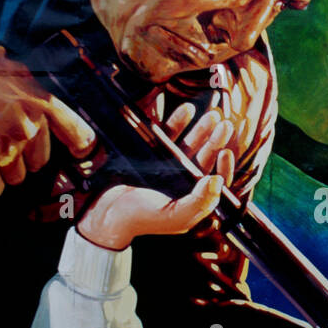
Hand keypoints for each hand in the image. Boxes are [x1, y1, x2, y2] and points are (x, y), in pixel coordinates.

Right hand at [0, 46, 95, 199]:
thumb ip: (1, 66)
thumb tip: (1, 56)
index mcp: (32, 97)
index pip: (72, 127)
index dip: (79, 142)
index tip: (81, 152)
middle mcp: (25, 123)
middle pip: (35, 162)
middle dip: (13, 159)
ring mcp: (4, 145)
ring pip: (11, 177)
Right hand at [77, 101, 238, 249]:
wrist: (102, 210)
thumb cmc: (139, 218)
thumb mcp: (174, 216)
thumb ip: (199, 202)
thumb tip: (218, 180)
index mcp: (191, 198)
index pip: (216, 180)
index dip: (224, 166)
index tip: (225, 151)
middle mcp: (182, 181)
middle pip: (204, 157)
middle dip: (215, 140)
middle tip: (224, 124)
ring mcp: (166, 165)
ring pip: (189, 143)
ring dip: (201, 129)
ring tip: (211, 115)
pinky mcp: (149, 152)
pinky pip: (167, 133)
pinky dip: (178, 120)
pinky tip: (187, 109)